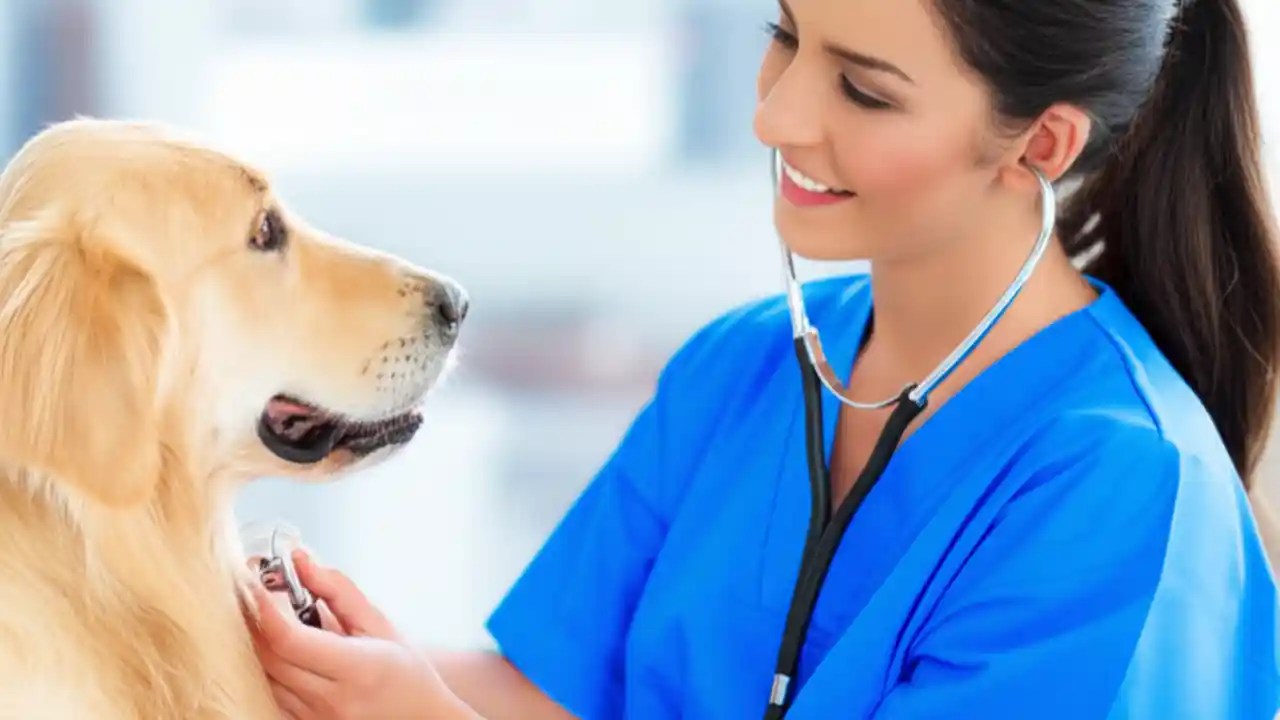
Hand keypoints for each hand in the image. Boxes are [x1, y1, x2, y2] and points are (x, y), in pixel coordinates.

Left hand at [245, 550, 478, 719]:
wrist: (418, 717)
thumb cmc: (404, 669)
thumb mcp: (378, 623)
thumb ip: (337, 590)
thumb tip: (300, 560)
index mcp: (356, 669)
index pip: (290, 639)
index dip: (264, 608)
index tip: (253, 580)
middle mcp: (332, 701)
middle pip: (269, 657)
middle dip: (254, 619)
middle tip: (253, 589)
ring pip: (264, 677)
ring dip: (259, 643)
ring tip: (269, 615)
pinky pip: (271, 695)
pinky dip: (268, 669)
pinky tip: (280, 650)